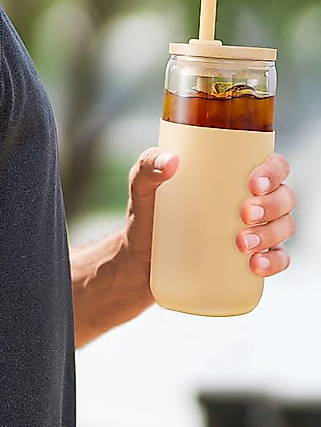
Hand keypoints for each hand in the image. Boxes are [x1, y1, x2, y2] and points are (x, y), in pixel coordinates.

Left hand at [125, 148, 294, 278]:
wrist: (142, 258)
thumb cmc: (148, 212)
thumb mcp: (142, 186)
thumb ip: (148, 166)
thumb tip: (171, 161)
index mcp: (235, 174)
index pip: (272, 165)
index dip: (273, 171)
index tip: (253, 184)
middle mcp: (253, 199)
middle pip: (284, 196)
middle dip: (272, 205)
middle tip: (245, 214)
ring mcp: (257, 229)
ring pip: (284, 227)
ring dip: (271, 234)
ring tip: (242, 244)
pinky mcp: (253, 257)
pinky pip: (279, 259)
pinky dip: (274, 262)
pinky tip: (256, 266)